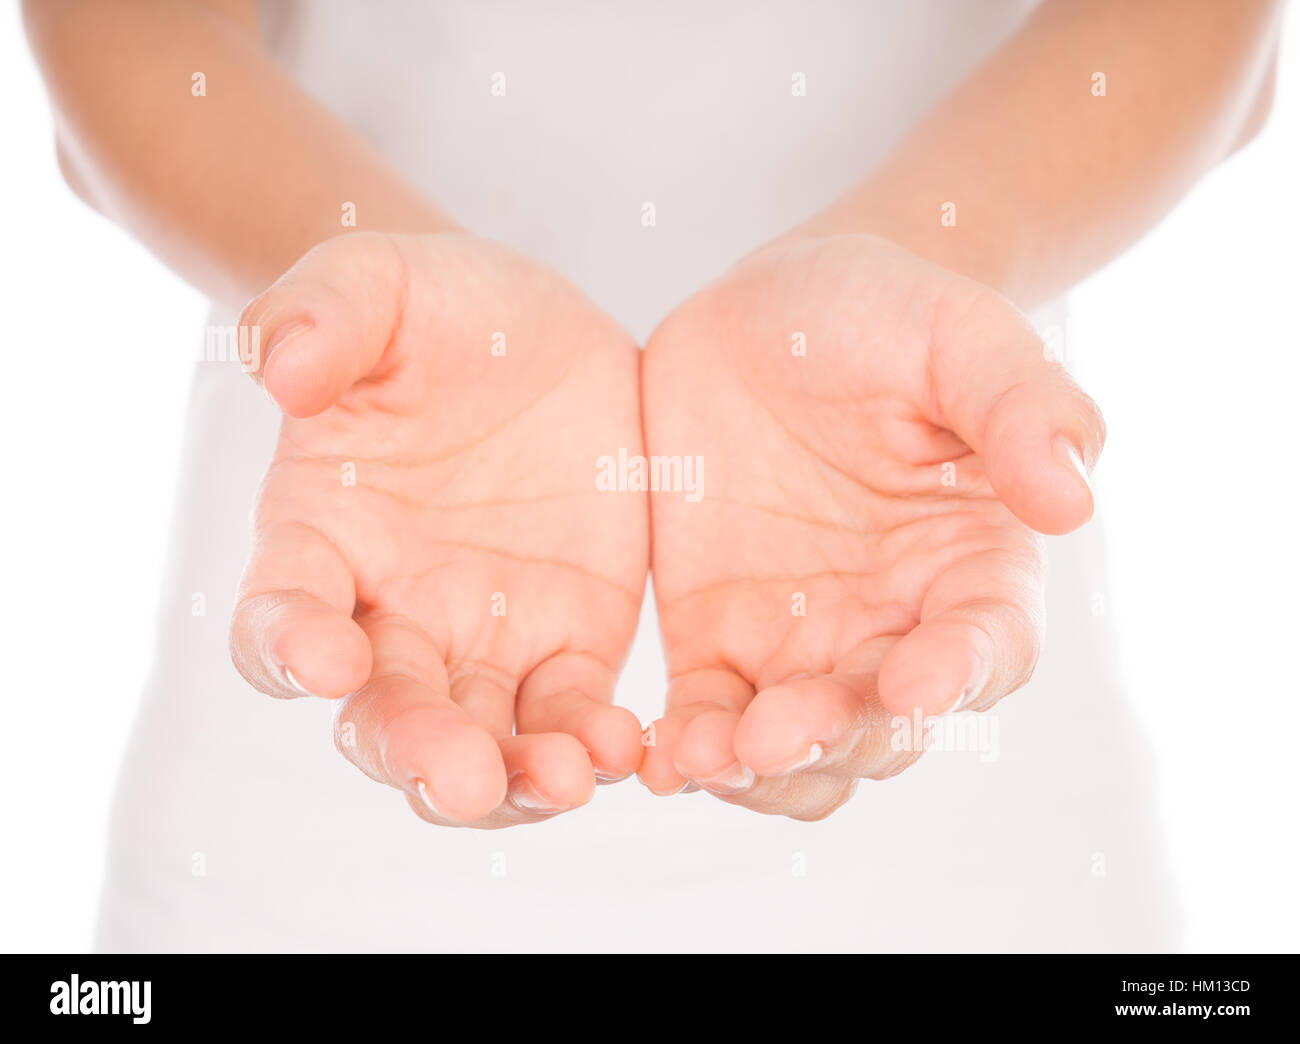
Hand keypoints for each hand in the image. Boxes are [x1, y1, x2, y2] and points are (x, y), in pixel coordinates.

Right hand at [230, 232, 646, 826]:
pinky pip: (573, 716)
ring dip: (513, 778)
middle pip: (382, 712)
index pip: (278, 612)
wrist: (536, 335)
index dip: (288, 644)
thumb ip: (320, 312)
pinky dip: (593, 746)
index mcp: (320, 535)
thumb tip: (277, 368)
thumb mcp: (375, 281)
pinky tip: (629, 751)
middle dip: (416, 751)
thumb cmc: (432, 309)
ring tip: (566, 783)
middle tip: (463, 778)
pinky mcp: (569, 644)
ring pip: (481, 742)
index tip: (326, 658)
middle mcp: (390, 610)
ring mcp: (482, 639)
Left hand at [639, 233, 1102, 818]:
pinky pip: (708, 720)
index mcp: (972, 565)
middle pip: (885, 727)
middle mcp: (895, 625)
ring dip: (760, 771)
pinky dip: (690, 750)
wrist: (769, 312)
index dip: (961, 675)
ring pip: (799, 751)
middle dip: (838, 741)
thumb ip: (1022, 407)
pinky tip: (656, 754)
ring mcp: (802, 644)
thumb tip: (1076, 501)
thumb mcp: (960, 336)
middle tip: (779, 733)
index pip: (988, 646)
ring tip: (705, 755)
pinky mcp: (718, 642)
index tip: (919, 685)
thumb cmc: (888, 316)